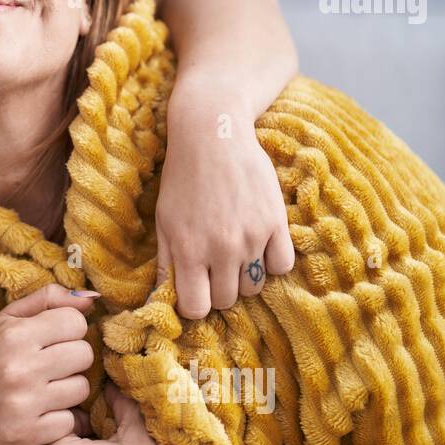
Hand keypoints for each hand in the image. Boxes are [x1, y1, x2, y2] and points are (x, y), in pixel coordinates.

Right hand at [0, 284, 96, 444]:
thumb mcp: (8, 318)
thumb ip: (49, 299)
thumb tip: (93, 298)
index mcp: (15, 334)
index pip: (76, 323)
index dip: (68, 330)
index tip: (53, 339)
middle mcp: (19, 368)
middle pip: (84, 355)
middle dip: (72, 358)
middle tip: (51, 364)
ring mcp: (22, 404)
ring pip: (81, 389)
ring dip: (68, 389)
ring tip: (44, 388)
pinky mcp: (25, 433)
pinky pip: (70, 422)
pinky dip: (59, 418)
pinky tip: (40, 412)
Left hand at [155, 74, 293, 318]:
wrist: (212, 135)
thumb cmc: (183, 179)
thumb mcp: (165, 221)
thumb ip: (167, 263)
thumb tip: (163, 299)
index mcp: (188, 251)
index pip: (196, 308)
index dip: (195, 304)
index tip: (197, 290)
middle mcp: (220, 249)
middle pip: (227, 300)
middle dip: (219, 289)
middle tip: (215, 266)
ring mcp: (251, 237)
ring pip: (254, 287)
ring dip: (244, 276)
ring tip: (235, 250)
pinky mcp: (276, 223)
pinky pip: (282, 266)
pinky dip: (272, 261)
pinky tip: (260, 245)